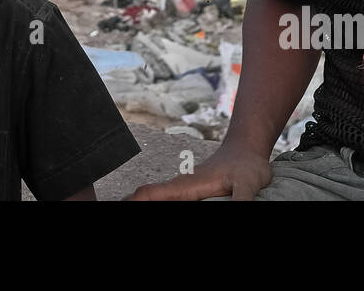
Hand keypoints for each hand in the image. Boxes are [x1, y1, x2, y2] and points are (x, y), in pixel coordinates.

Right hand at [128, 141, 271, 200]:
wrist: (246, 150)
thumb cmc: (246, 166)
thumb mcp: (247, 184)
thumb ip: (242, 200)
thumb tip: (240, 212)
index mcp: (186, 186)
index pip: (150, 193)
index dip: (133, 200)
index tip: (119, 204)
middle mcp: (180, 187)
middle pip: (147, 196)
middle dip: (130, 203)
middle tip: (116, 206)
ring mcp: (184, 190)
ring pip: (155, 198)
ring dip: (142, 202)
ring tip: (127, 205)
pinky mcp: (190, 193)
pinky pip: (167, 200)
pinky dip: (154, 202)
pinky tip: (156, 206)